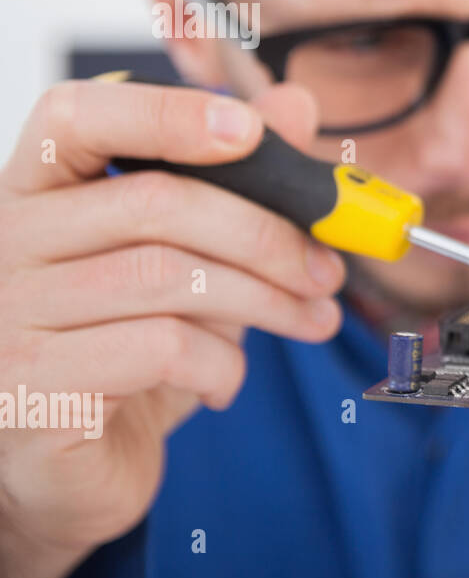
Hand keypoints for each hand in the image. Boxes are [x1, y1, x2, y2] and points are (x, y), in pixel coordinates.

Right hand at [0, 79, 345, 577]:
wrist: (75, 471)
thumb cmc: (131, 351)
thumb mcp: (193, 260)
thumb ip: (239, 186)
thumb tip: (295, 106)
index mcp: (40, 191)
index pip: (77, 117)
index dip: (167, 112)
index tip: (253, 131)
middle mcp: (7, 241)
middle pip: (154, 202)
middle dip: (266, 234)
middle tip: (328, 269)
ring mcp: (9, 316)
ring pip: (166, 275)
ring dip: (266, 299)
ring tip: (311, 319)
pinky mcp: (33, 388)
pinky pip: (159, 349)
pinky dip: (221, 362)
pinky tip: (226, 379)